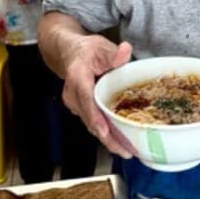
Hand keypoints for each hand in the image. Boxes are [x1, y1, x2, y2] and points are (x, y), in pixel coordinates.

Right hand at [61, 38, 136, 157]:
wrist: (72, 54)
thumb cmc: (87, 52)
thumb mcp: (102, 48)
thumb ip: (114, 53)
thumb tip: (125, 51)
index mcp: (78, 78)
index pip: (86, 100)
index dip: (95, 117)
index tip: (104, 131)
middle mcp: (74, 94)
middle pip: (90, 120)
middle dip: (107, 138)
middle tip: (125, 150)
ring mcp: (76, 104)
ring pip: (92, 125)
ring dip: (109, 139)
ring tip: (127, 151)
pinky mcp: (82, 109)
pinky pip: (95, 123)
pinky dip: (107, 133)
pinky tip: (122, 142)